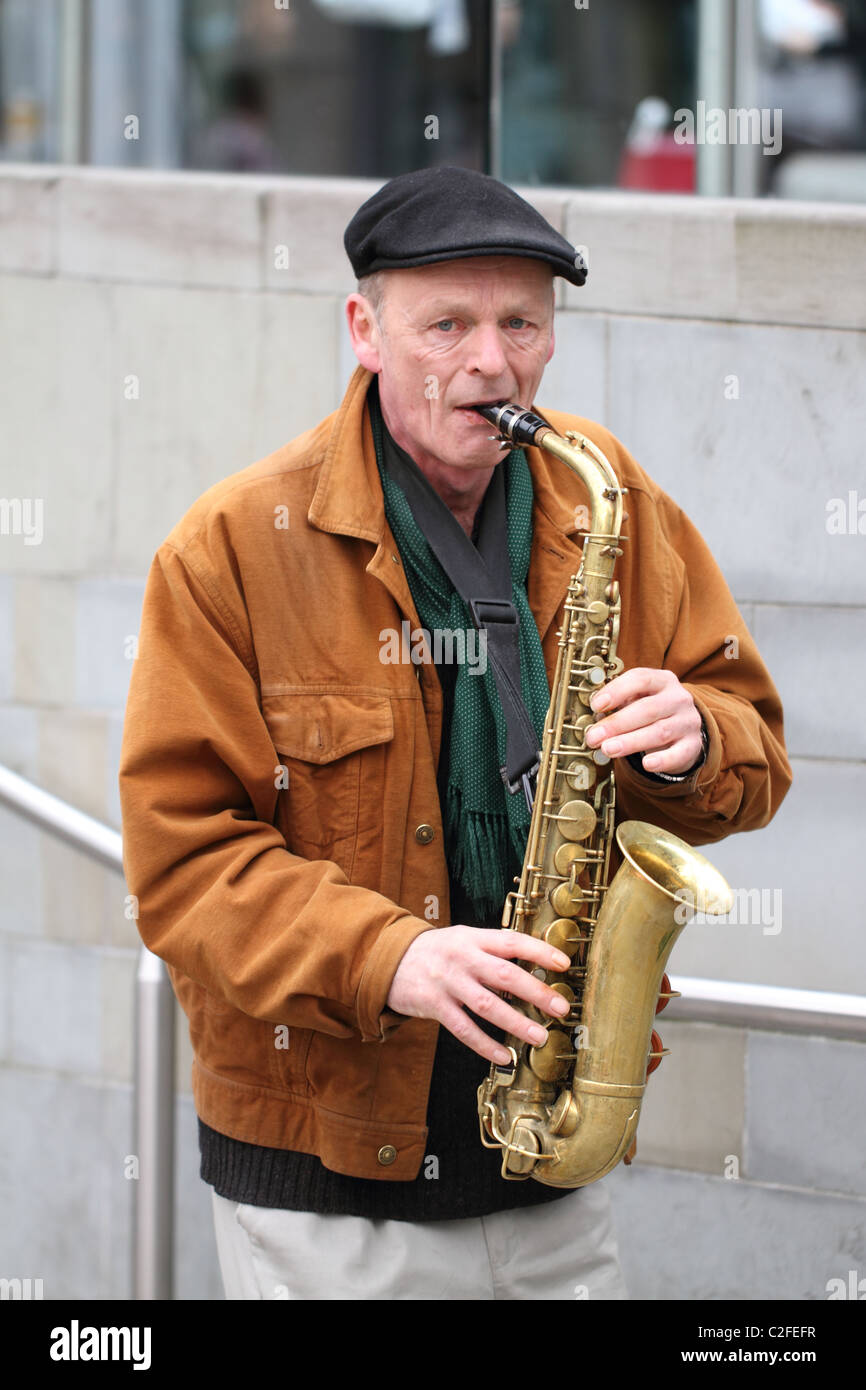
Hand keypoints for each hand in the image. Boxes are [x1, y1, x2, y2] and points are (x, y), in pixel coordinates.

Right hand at [387, 926, 571, 1064]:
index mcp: (473, 938)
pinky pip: (463, 1029)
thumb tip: (534, 969)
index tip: (564, 963)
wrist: (389, 959)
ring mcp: (447, 982)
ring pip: (487, 1004)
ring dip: (516, 1023)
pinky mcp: (433, 1005)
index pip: (511, 941)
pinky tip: (504, 1056)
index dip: (539, 951)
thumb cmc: (438, 951)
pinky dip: (484, 1045)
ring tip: (540, 1037)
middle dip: (536, 992)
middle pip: (504, 974)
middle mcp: (462, 958)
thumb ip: (493, 951)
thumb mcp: (464, 940)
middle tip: (561, 1007)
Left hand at [584, 668, 703, 775]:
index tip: (596, 705)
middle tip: (594, 736)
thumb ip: (619, 704)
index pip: (640, 679)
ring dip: (630, 742)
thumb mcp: (638, 700)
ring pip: (659, 732)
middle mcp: (678, 698)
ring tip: (608, 749)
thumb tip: (595, 717)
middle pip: (647, 708)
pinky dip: (662, 760)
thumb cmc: (652, 713)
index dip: (617, 691)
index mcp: (662, 681)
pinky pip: (678, 754)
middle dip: (617, 723)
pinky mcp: (693, 745)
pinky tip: (646, 764)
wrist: (683, 731)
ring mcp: (688, 722)